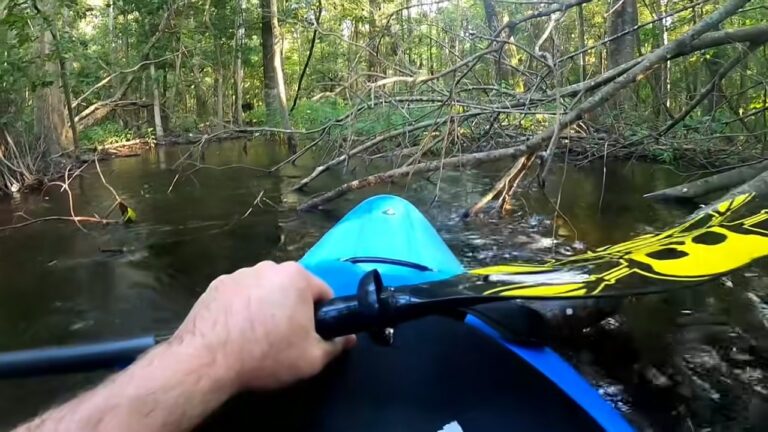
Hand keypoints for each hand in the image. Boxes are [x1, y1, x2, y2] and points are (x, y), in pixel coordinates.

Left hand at [170, 261, 355, 390]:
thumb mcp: (312, 359)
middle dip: (293, 310)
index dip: (324, 316)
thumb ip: (336, 345)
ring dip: (267, 308)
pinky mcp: (216, 285)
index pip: (323, 293)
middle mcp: (268, 267)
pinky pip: (240, 296)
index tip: (314, 336)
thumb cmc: (266, 355)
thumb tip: (348, 338)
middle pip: (292, 289)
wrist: (207, 361)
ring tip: (257, 338)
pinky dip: (242, 310)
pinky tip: (236, 333)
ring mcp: (239, 274)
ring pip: (265, 291)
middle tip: (287, 340)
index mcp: (296, 276)